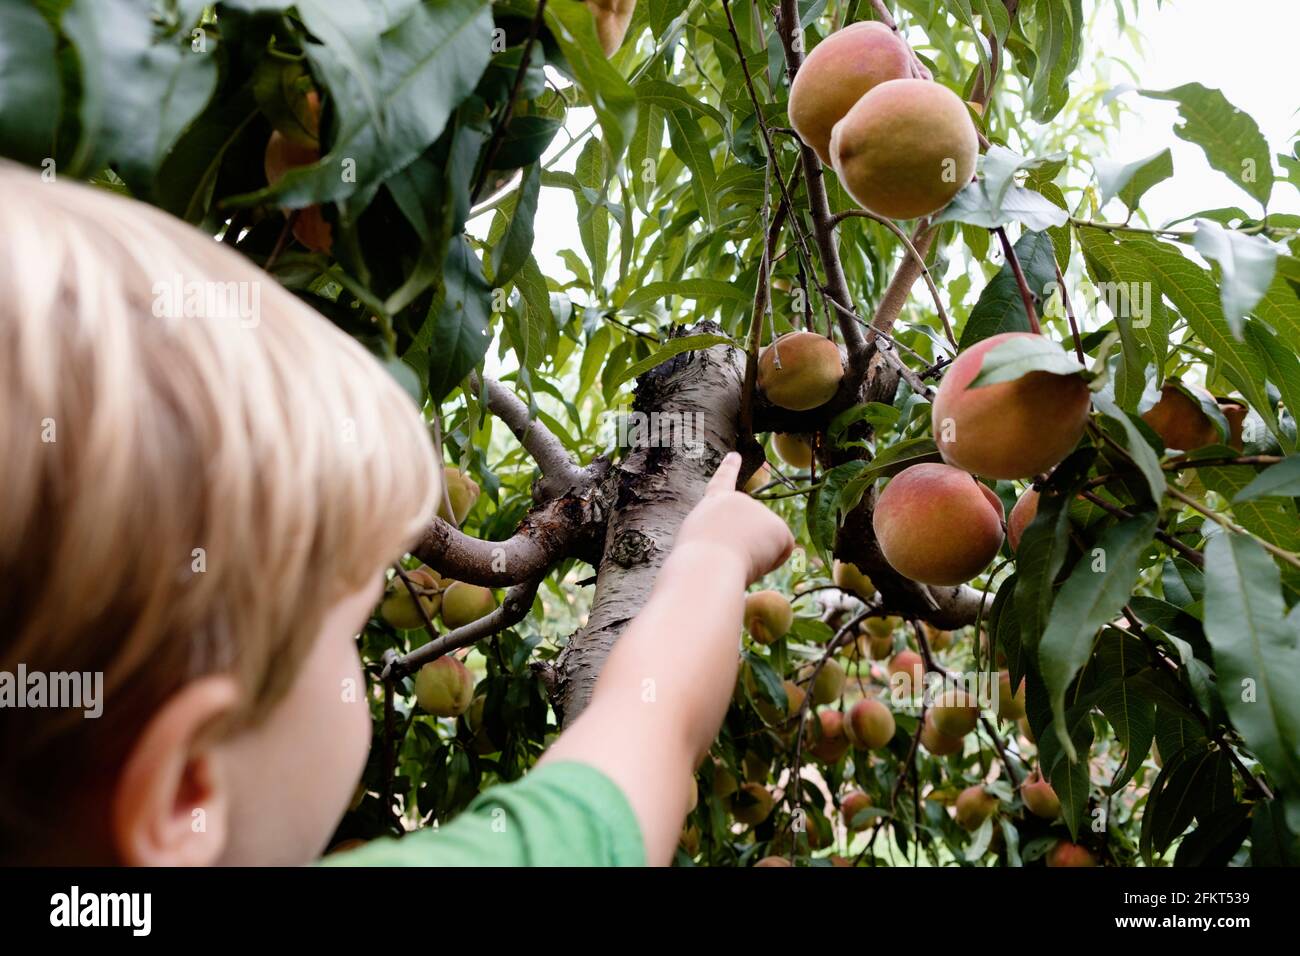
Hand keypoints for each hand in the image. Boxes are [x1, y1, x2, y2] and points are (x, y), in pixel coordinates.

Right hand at [675, 452, 794, 585]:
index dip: (728, 469)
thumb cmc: (696, 564)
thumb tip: (752, 553)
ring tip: (732, 558)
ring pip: (765, 545)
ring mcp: (760, 510)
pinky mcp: (779, 527)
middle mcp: (738, 500)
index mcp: (712, 504)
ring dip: (754, 558)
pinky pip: (781, 552)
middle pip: (748, 533)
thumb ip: (723, 540)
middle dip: (742, 550)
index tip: (734, 456)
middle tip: (722, 558)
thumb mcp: (700, 545)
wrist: (708, 566)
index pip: (721, 483)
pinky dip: (772, 563)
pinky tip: (753, 560)